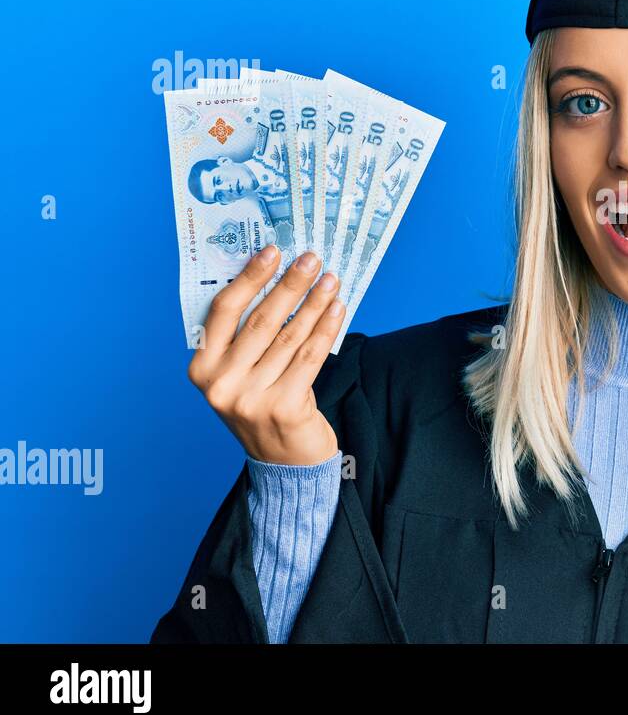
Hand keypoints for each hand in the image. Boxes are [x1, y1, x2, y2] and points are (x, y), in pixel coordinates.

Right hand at [187, 245, 343, 465]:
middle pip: (261, 320)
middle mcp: (220, 384)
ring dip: (314, 303)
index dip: (249, 277)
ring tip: (331, 280)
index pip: (223, 311)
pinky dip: (327, 329)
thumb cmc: (264, 405)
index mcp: (202, 368)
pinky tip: (338, 309)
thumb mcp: (242, 374)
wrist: (285, 464)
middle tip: (312, 258)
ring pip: (289, 336)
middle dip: (290, 284)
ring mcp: (250, 398)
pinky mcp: (283, 408)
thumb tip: (279, 279)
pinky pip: (311, 357)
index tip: (272, 251)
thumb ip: (248, 337)